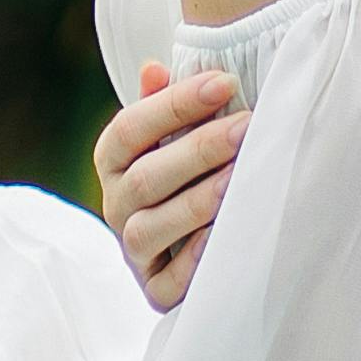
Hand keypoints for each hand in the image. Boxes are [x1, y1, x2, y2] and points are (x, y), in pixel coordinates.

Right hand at [93, 57, 241, 312]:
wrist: (193, 243)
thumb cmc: (191, 172)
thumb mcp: (177, 135)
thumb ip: (166, 105)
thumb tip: (155, 69)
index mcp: (113, 162)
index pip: (129, 129)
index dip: (174, 104)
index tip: (225, 83)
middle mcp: (117, 205)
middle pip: (145, 178)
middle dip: (198, 150)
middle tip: (247, 126)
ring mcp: (133, 250)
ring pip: (150, 229)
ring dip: (196, 203)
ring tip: (239, 179)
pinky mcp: (155, 291)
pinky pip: (166, 283)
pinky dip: (192, 262)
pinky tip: (221, 235)